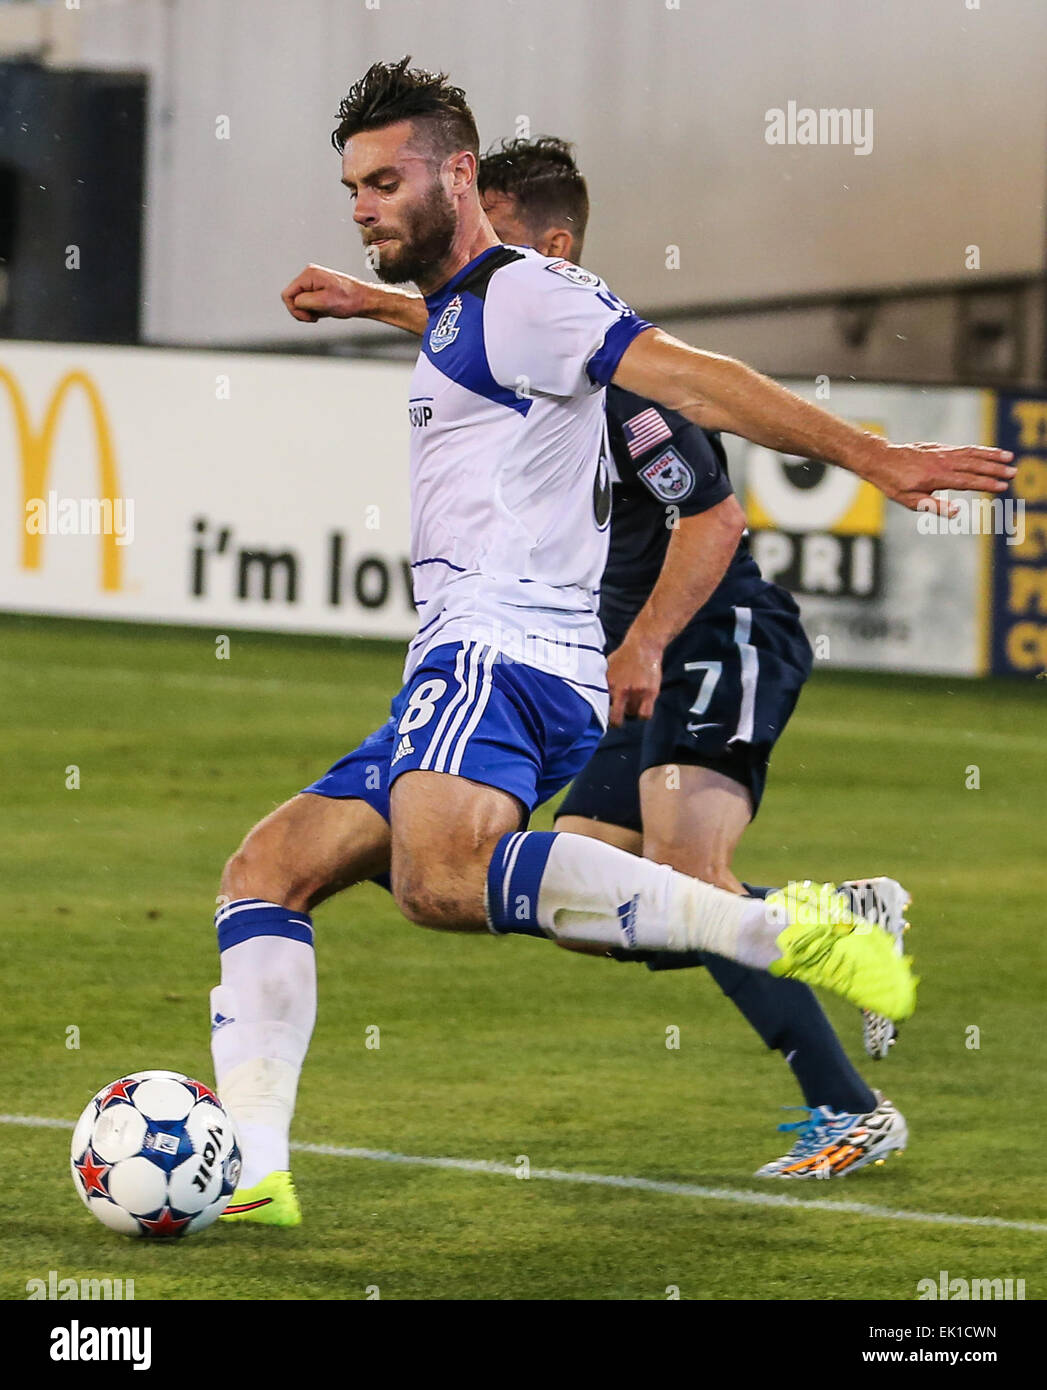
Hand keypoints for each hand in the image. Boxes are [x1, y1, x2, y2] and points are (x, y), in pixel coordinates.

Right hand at [281, 264, 377, 322]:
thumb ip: (304, 301)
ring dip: (308, 311)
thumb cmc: (348, 300)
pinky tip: (325, 311)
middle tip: (316, 317)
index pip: (287, 295)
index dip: (294, 309)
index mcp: (309, 275)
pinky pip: (307, 303)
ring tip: (323, 313)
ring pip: (299, 302)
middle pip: (292, 298)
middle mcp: (309, 276)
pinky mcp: (317, 289)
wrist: (364, 300)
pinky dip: (314, 310)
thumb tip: (294, 302)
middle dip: (302, 311)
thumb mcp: (324, 302)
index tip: (309, 317)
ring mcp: (313, 282)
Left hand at [607, 636, 662, 725]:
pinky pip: (645, 714)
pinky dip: (643, 715)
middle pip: (615, 718)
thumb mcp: (607, 668)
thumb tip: (591, 696)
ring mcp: (636, 691)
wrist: (643, 645)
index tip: (602, 715)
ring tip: (631, 703)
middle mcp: (621, 689)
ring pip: (631, 715)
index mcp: (608, 684)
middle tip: (617, 716)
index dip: (601, 714)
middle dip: (615, 721)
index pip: (600, 708)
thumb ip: (602, 683)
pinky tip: (642, 707)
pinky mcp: (650, 692)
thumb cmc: (624, 656)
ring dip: (631, 712)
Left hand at [859, 441, 1015, 514]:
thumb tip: (957, 512)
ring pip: (971, 453)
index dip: (986, 484)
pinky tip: (988, 452)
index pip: (967, 481)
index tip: (1002, 487)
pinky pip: (963, 448)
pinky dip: (978, 449)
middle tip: (1013, 472)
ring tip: (1008, 457)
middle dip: (995, 469)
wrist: (881, 459)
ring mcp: (941, 453)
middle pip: (974, 465)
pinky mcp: (939, 447)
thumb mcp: (911, 501)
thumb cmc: (894, 484)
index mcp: (936, 477)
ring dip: (991, 455)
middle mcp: (942, 462)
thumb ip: (935, 507)